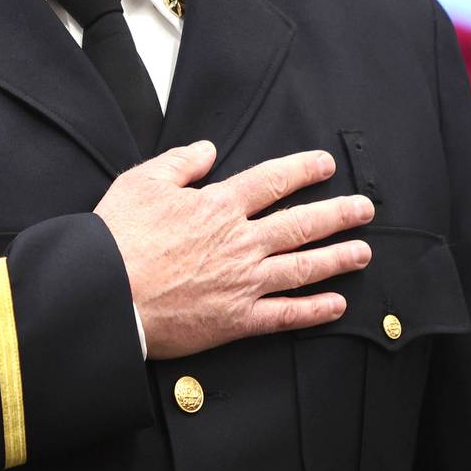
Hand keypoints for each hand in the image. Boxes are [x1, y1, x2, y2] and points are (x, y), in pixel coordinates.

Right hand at [93, 140, 374, 359]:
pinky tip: (335, 305)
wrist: (106, 294)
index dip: (302, 170)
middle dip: (338, 214)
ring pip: (303, 268)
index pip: (271, 181)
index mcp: (218, 206)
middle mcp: (240, 242)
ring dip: (337, 259)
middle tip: (364, 209)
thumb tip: (207, 150)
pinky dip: (314, 311)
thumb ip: (180, 162)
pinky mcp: (236, 320)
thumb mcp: (142, 181)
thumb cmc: (118, 238)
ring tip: (362, 253)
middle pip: (300, 224)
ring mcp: (243, 282)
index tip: (324, 165)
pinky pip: (285, 315)